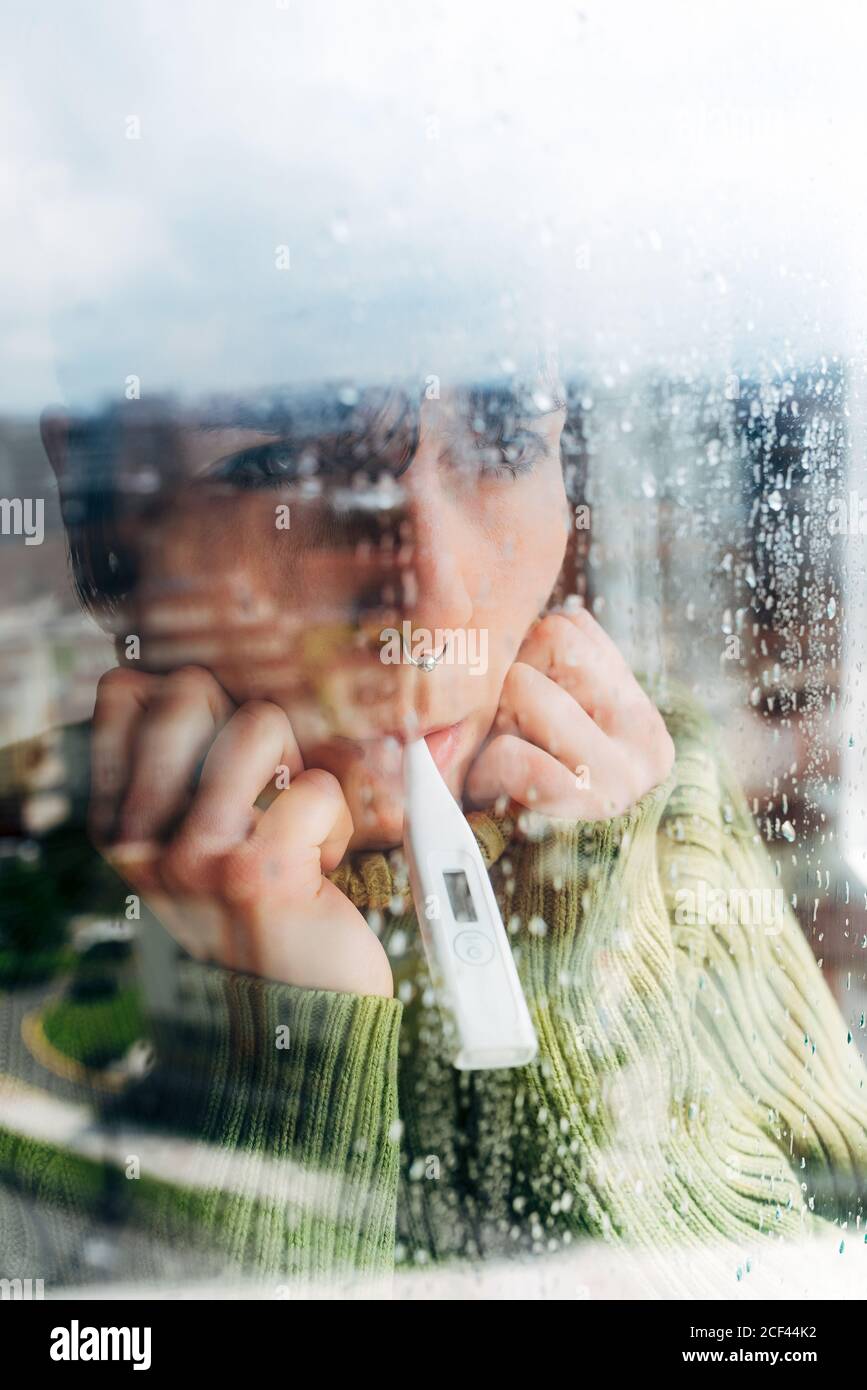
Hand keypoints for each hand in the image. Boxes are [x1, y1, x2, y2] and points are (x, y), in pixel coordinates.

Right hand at [88, 665, 392, 996]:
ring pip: (262, 721)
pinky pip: (318, 786)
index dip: (191, 697)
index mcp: (119, 820)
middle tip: (269, 797)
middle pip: (191, 687)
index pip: (124, 690)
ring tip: (297, 831)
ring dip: (303, 771)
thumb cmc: (263, 915)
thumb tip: (224, 670)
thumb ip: (197, 764)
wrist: (297, 1025)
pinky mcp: (254, 873)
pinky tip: (320, 869)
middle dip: (257, 727)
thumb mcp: (205, 840)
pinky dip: (340, 822)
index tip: (222, 752)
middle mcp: (139, 837)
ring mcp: (189, 855)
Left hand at [465, 605, 674, 821]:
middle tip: (509, 745)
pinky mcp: (588, 808)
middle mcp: (646, 741)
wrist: (541, 908)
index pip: (568, 625)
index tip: (522, 712)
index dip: (525, 658)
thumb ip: (547, 676)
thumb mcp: (547, 731)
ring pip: (525, 687)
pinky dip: (490, 771)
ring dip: (493, 730)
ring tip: (504, 770)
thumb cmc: (522, 803)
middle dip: (507, 691)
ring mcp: (623, 776)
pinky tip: (500, 797)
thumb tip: (490, 600)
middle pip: (545, 645)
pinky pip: (513, 752)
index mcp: (639, 712)